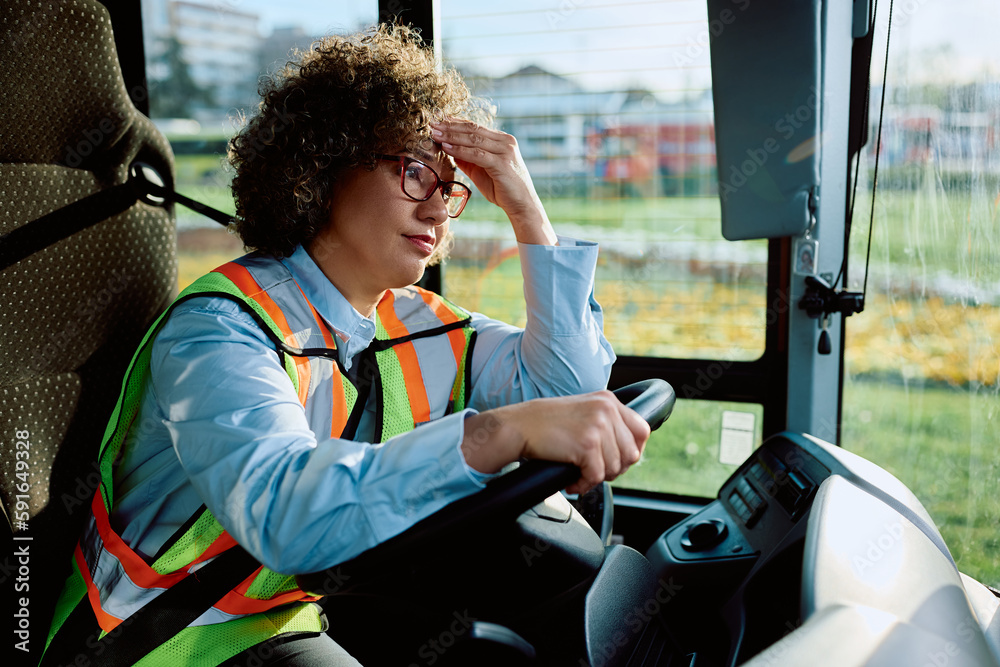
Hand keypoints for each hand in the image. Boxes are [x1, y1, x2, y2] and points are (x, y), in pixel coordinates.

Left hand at [431, 119, 556, 244]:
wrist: (522, 206)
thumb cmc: (502, 189)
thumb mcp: (481, 170)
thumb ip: (468, 158)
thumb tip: (448, 148)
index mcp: (502, 140)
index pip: (475, 126)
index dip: (454, 123)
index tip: (437, 121)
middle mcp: (505, 142)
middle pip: (473, 129)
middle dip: (450, 126)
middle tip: (432, 124)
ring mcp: (505, 151)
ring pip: (474, 139)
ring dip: (452, 136)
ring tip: (435, 134)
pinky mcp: (502, 164)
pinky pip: (477, 154)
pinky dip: (460, 150)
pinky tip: (446, 148)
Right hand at [462, 391, 650, 494]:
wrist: (518, 426)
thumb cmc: (546, 424)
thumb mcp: (584, 413)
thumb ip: (607, 424)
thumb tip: (631, 452)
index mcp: (609, 400)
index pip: (642, 430)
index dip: (633, 451)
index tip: (617, 461)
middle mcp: (607, 409)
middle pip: (632, 453)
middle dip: (614, 469)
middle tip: (592, 471)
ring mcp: (598, 425)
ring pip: (615, 468)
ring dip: (595, 477)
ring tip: (578, 474)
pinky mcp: (587, 444)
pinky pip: (596, 477)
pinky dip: (584, 485)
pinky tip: (571, 481)